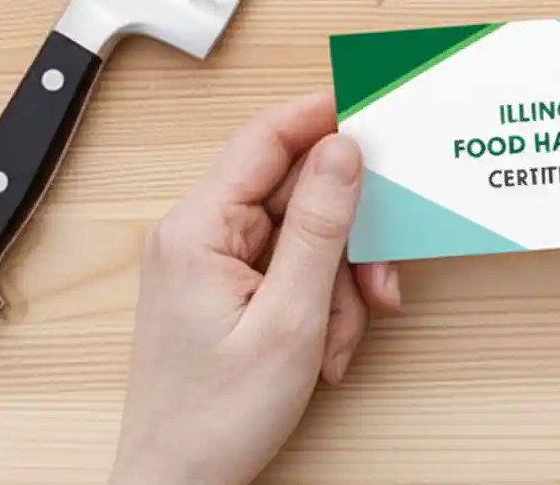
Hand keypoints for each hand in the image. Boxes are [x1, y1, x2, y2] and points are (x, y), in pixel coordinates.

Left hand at [110, 93, 400, 484]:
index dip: (324, 118)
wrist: (180, 484)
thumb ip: (321, 228)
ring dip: (339, 284)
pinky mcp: (228, 288)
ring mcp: (214, 261)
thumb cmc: (216, 416)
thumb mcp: (289, 318)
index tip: (375, 113)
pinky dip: (321, 304)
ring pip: (305, 238)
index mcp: (199, 227)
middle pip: (299, 195)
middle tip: (380, 281)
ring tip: (340, 339)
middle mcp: (200, 233)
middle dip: (348, 240)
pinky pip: (292, 271)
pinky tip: (325, 347)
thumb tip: (343, 151)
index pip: (267, 138)